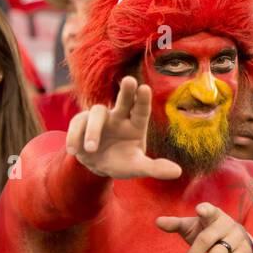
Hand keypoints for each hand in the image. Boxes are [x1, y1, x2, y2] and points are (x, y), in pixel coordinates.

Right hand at [66, 76, 182, 180]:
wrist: (97, 166)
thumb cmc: (122, 163)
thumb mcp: (138, 167)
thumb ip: (155, 168)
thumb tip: (178, 172)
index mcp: (136, 125)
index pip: (141, 110)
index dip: (143, 100)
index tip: (145, 88)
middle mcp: (119, 117)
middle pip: (123, 100)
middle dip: (127, 91)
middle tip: (130, 80)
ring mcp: (100, 118)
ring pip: (96, 113)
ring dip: (93, 131)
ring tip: (92, 149)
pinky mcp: (81, 122)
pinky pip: (77, 124)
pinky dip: (74, 137)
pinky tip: (75, 151)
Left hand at [156, 203, 252, 252]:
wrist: (238, 247)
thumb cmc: (209, 234)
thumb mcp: (193, 228)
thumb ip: (176, 224)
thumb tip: (157, 221)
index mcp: (213, 215)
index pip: (209, 210)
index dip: (205, 210)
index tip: (199, 210)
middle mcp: (227, 224)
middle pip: (205, 240)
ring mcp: (238, 237)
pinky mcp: (245, 252)